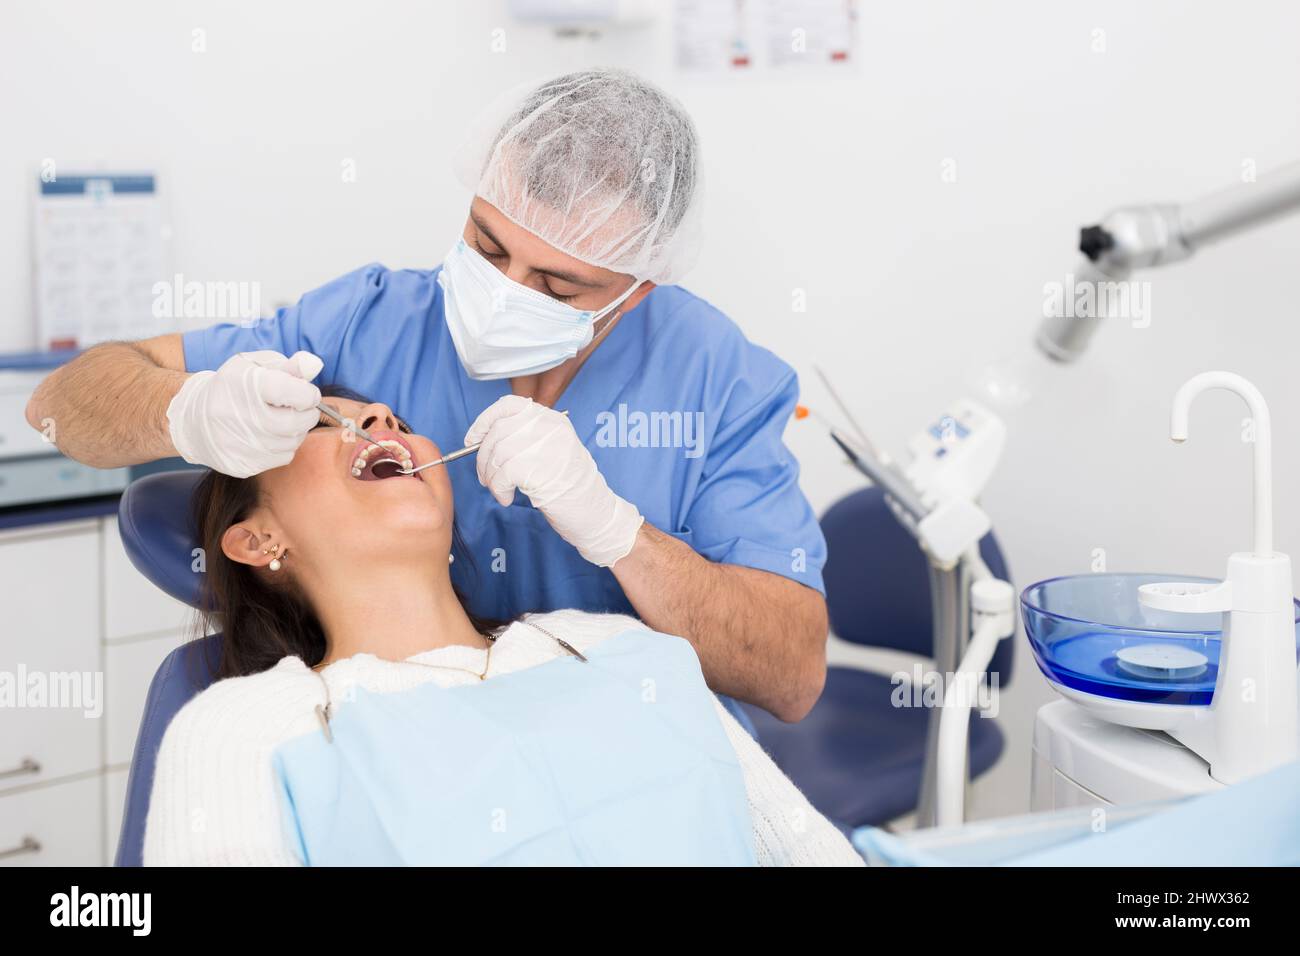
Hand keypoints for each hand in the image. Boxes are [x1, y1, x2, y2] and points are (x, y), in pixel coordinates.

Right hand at [167, 350, 323, 477]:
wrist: (193, 420)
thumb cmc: (232, 388)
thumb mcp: (254, 366)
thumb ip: (288, 366)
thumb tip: (314, 366)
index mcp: (242, 384)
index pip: (293, 393)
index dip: (308, 393)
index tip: (306, 392)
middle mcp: (238, 416)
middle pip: (296, 422)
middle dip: (308, 414)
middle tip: (301, 407)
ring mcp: (239, 444)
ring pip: (293, 441)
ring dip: (296, 430)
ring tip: (281, 419)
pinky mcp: (242, 465)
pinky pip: (283, 457)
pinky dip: (284, 445)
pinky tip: (269, 435)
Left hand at [466, 395, 643, 567]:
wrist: (594, 512)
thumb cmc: (569, 486)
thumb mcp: (551, 451)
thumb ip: (523, 438)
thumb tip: (483, 440)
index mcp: (552, 419)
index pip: (509, 405)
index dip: (485, 420)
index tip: (472, 439)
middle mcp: (549, 427)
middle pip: (498, 431)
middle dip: (483, 458)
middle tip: (486, 478)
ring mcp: (545, 446)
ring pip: (497, 454)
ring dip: (491, 478)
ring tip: (499, 491)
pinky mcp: (538, 468)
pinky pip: (502, 474)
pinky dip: (498, 489)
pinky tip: (507, 498)